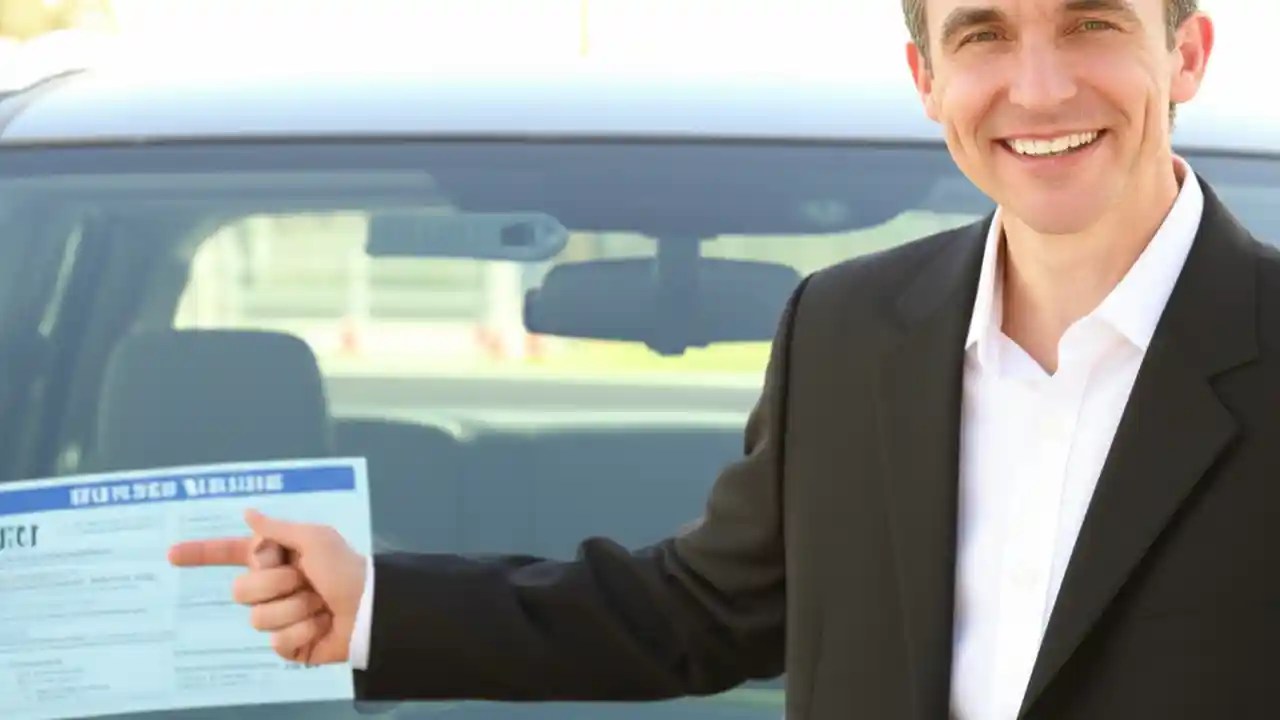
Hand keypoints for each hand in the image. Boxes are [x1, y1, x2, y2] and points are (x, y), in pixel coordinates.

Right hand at [168, 509, 366, 665]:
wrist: (370, 608)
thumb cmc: (345, 568)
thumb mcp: (315, 539)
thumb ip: (278, 529)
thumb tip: (249, 512)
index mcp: (275, 558)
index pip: (230, 554)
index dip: (202, 554)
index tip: (171, 553)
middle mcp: (272, 587)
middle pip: (240, 591)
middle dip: (274, 583)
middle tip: (304, 579)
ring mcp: (278, 618)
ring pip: (258, 619)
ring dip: (294, 608)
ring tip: (319, 603)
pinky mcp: (289, 645)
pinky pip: (277, 642)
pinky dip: (303, 630)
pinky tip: (321, 624)